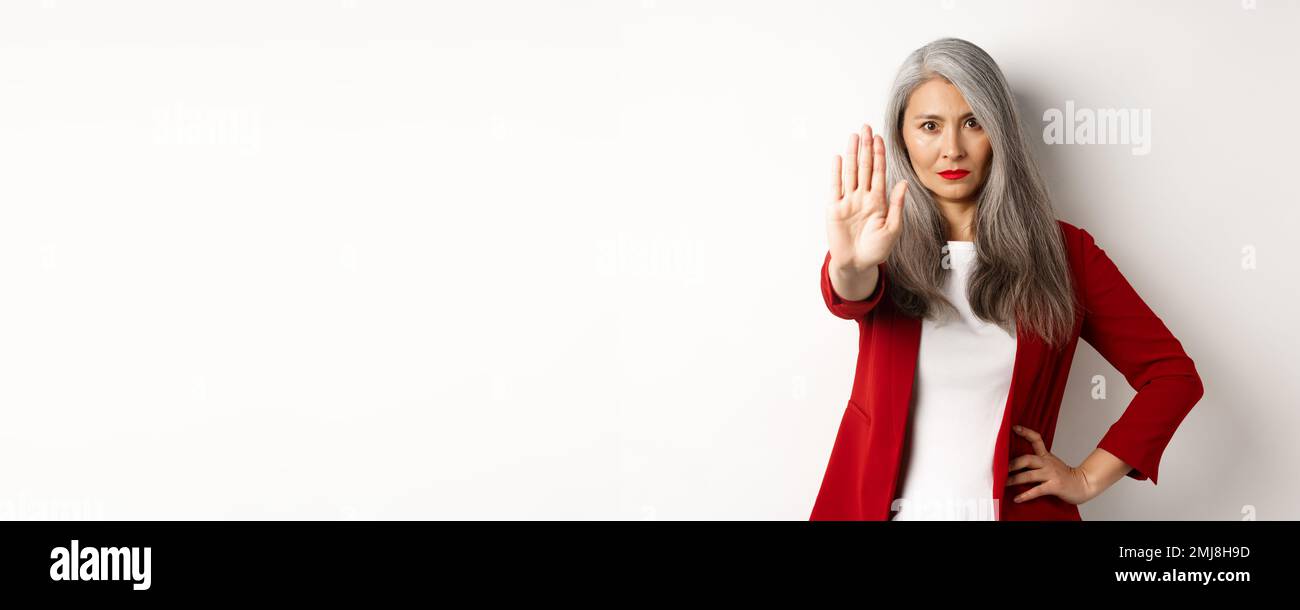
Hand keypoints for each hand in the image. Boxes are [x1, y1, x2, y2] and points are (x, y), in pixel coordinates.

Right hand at [826, 123, 909, 271]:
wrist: (857, 264)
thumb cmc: (877, 249)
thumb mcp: (893, 228)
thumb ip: (897, 205)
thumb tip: (903, 182)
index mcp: (878, 200)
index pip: (878, 172)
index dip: (879, 155)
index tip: (880, 138)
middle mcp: (863, 197)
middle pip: (864, 167)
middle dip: (866, 147)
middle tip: (867, 127)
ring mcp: (848, 201)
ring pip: (850, 172)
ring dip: (852, 154)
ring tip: (854, 136)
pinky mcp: (834, 208)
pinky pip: (835, 186)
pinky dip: (837, 172)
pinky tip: (839, 158)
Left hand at [1007, 425, 1096, 505]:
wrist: (1083, 484)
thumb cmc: (1064, 475)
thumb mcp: (1051, 463)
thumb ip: (1037, 461)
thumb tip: (1016, 461)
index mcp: (1046, 456)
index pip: (1037, 439)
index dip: (1026, 432)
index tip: (1014, 427)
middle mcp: (1048, 463)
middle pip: (1027, 459)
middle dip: (1012, 464)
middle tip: (1000, 469)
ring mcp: (1051, 474)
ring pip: (1029, 475)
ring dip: (1014, 480)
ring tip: (1003, 484)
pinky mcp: (1054, 486)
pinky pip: (1037, 490)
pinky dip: (1025, 495)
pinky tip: (1017, 498)